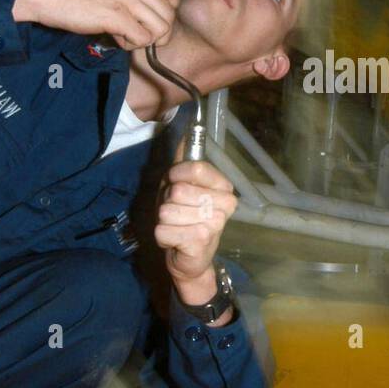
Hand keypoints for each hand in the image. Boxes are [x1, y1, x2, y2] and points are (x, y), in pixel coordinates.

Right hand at [12, 0, 180, 49]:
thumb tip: (144, 16)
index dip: (171, 3)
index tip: (156, 15)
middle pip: (169, 12)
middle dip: (160, 30)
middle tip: (140, 35)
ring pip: (160, 27)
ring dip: (146, 39)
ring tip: (126, 36)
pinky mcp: (114, 16)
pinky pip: (141, 38)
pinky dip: (131, 45)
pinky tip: (116, 39)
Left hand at [154, 160, 237, 303]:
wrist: (189, 256)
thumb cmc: (185, 217)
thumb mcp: (181, 184)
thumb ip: (184, 160)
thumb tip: (186, 131)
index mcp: (224, 186)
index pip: (196, 168)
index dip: (177, 175)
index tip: (176, 184)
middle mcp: (226, 204)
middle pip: (178, 190)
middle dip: (167, 202)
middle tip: (177, 212)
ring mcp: (215, 223)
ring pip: (167, 211)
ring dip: (164, 220)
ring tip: (176, 226)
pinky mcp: (200, 241)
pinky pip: (163, 230)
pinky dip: (162, 236)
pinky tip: (175, 239)